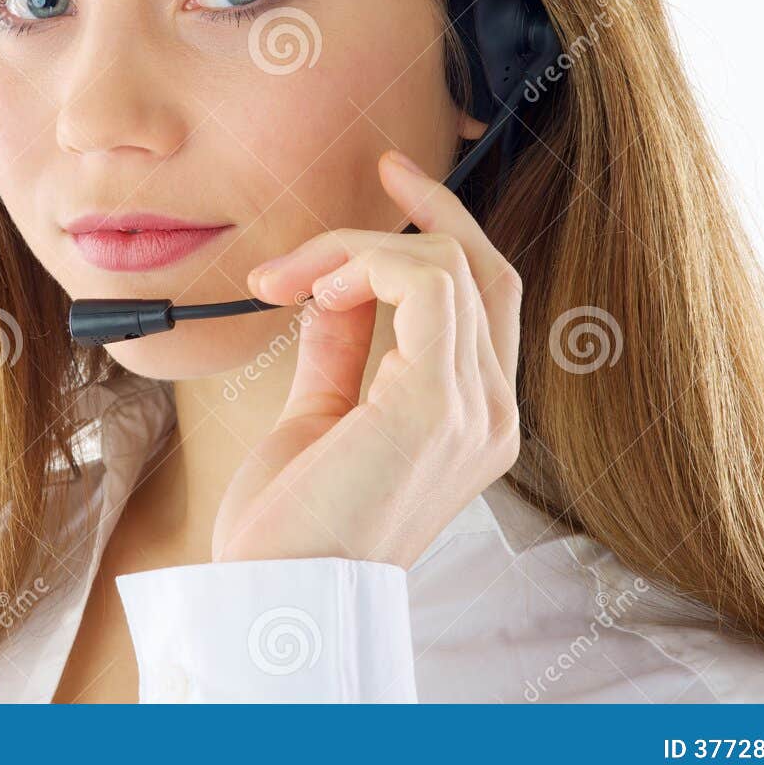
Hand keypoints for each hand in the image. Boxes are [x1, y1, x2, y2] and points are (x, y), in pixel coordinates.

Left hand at [211, 148, 522, 570]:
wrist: (275, 594)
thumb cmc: (289, 527)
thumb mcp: (316, 416)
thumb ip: (339, 351)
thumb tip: (334, 289)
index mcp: (468, 421)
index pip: (483, 299)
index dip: (447, 230)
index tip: (393, 183)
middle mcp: (489, 414)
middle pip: (485, 270)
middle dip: (429, 209)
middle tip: (379, 170)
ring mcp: (473, 410)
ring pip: (443, 265)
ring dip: (354, 248)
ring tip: (288, 279)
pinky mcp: (438, 405)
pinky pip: (421, 283)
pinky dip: (361, 263)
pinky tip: (312, 290)